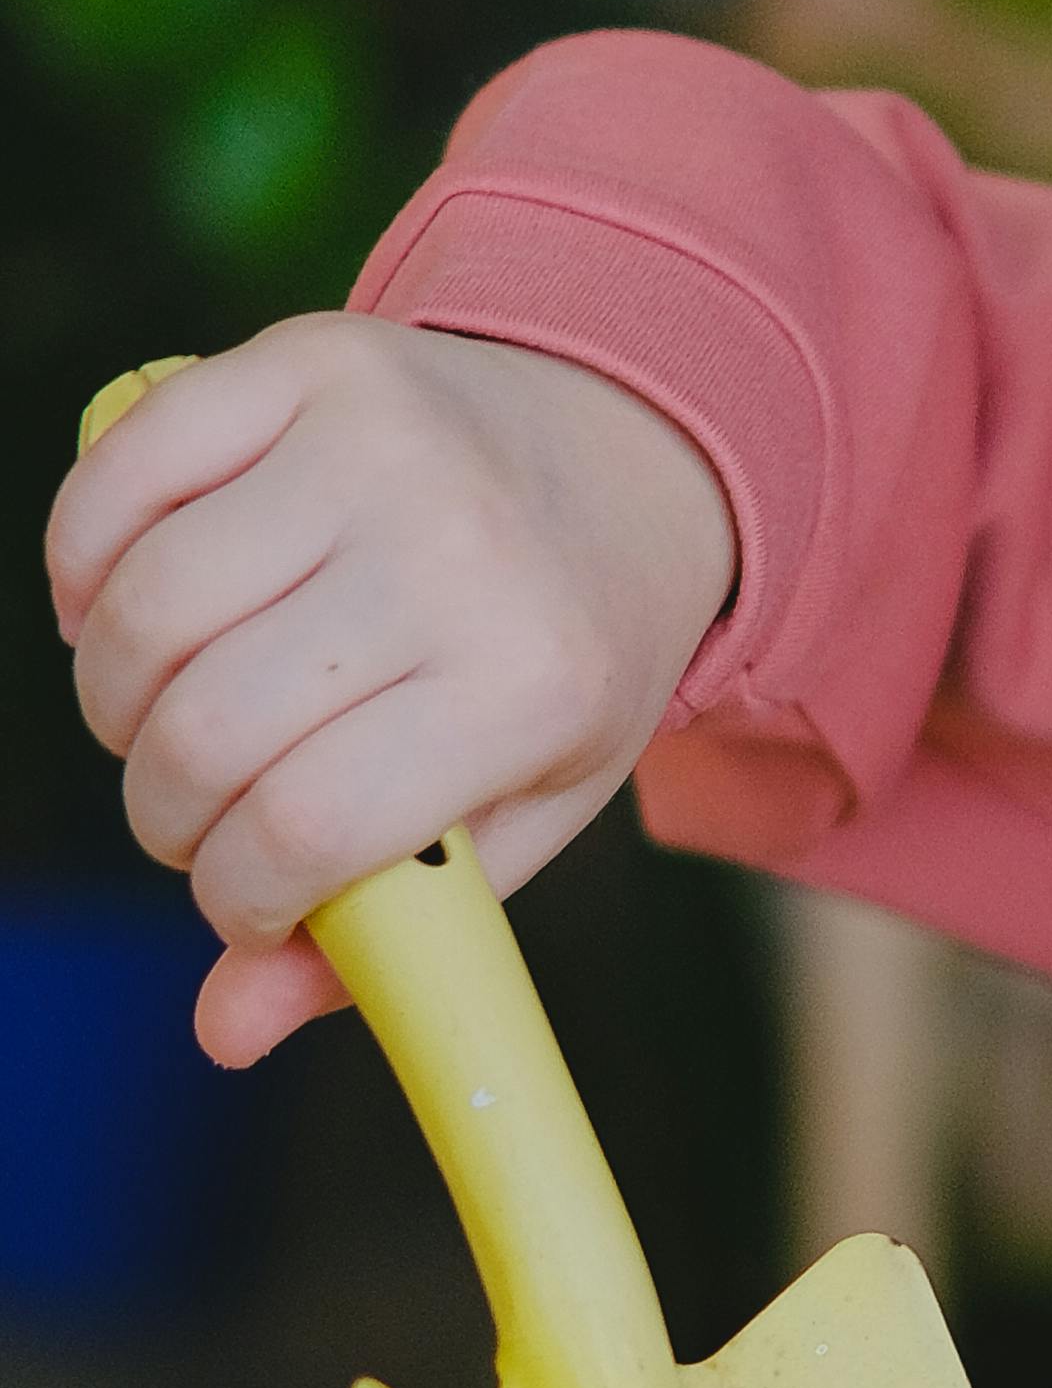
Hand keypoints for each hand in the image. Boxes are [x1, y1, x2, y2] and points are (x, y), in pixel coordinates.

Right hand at [45, 316, 736, 1065]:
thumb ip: (388, 932)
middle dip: (167, 811)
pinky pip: (117, 473)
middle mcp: (452, 552)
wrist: (632, 449)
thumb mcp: (524, 807)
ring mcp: (374, 442)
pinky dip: (83, 566)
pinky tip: (118, 609)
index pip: (309, 826)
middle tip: (199, 812)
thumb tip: (224, 1030)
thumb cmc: (556, 656)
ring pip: (142, 612)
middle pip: (206, 727)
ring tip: (163, 719)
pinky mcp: (302, 357)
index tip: (242, 897)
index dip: (237, 893)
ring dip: (116, 701)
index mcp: (527, 682)